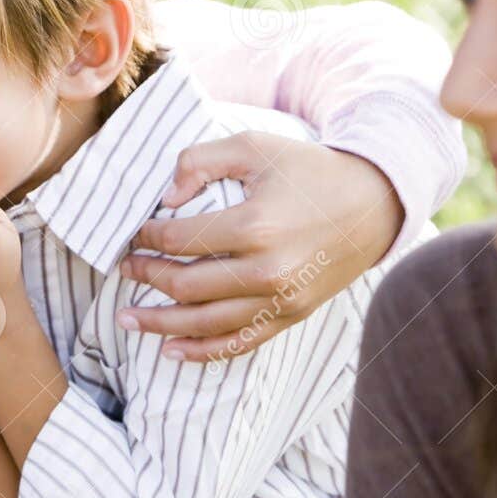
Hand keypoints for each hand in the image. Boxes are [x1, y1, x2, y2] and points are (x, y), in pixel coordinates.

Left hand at [118, 131, 403, 360]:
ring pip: (205, 323)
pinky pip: (239, 344)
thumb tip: (164, 198)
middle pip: (185, 286)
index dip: (146, 239)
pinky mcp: (291, 316)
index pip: (179, 241)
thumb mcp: (255, 145)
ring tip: (127, 318)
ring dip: (160, 324)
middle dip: (146, 277)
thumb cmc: (309, 171)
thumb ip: (201, 161)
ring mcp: (280, 300)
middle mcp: (266, 270)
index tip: (131, 234)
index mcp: (255, 226)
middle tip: (123, 269)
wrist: (373, 204)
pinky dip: (202, 351)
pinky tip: (171, 350)